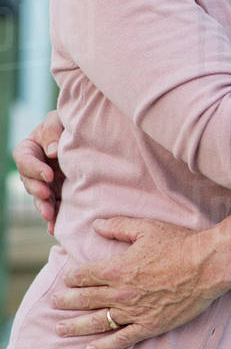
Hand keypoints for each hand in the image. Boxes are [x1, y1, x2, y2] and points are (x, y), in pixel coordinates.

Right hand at [12, 109, 64, 233]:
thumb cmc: (68, 123)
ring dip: (43, 206)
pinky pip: (53, 207)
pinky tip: (54, 229)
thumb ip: (53, 131)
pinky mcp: (57, 194)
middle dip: (37, 190)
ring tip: (50, 215)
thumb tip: (51, 152)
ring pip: (39, 198)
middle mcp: (34, 169)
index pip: (24, 160)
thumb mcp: (59, 119)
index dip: (34, 168)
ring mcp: (45, 183)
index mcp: (29, 149)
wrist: (87, 136)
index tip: (49, 174)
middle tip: (46, 194)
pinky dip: (53, 218)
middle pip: (28, 182)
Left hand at [51, 217, 222, 348]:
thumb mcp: (147, 228)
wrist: (208, 265)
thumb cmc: (179, 243)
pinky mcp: (150, 325)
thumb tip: (96, 226)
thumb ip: (118, 226)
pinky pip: (122, 339)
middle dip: (67, 301)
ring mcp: (135, 312)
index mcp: (118, 268)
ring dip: (76, 326)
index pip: (86, 275)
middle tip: (53, 304)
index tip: (66, 279)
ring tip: (60, 329)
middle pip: (86, 299)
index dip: (72, 277)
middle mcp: (122, 292)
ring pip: (98, 322)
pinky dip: (105, 346)